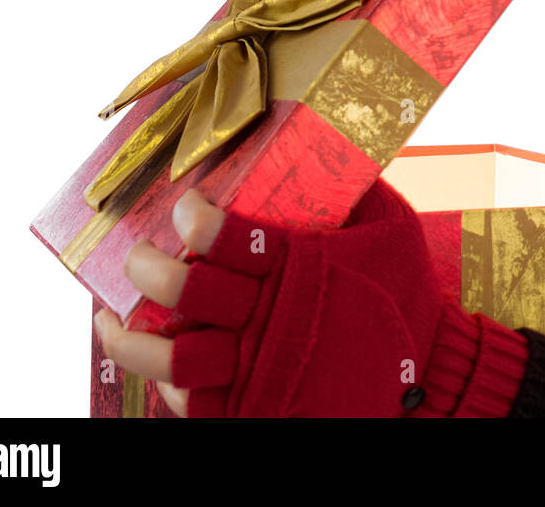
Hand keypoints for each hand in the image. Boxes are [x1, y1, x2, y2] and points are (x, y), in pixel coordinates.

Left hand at [93, 177, 446, 416]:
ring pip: (175, 359)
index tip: (185, 206)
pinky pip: (197, 406)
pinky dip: (169, 386)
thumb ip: (351, 187)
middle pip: (185, 295)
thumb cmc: (408, 289)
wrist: (432, 370)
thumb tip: (323, 137)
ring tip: (111, 319)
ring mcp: (264, 371)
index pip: (225, 239)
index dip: (193, 219)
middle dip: (149, 268)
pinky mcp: (262, 407)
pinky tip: (158, 363)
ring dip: (131, 339)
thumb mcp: (391, 224)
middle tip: (140, 255)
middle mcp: (275, 321)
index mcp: (303, 269)